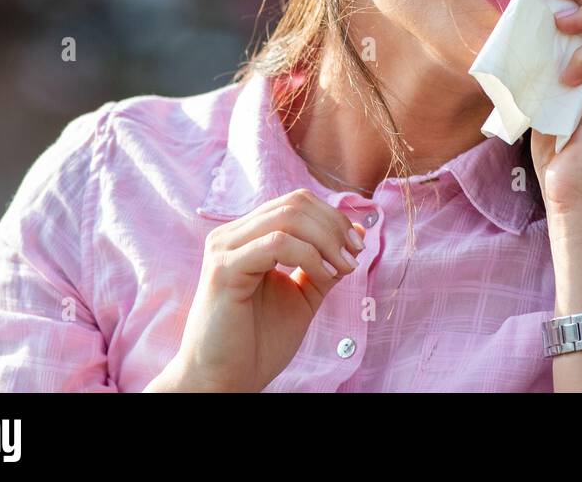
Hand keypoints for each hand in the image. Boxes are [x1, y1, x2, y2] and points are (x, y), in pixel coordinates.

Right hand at [150, 188, 366, 391]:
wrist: (225, 380)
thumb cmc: (258, 341)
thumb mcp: (303, 294)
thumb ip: (325, 261)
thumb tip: (357, 231)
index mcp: (247, 236)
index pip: (296, 202)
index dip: (333, 217)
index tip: (357, 247)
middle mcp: (231, 235)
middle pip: (295, 203)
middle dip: (333, 226)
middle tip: (353, 257)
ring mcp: (224, 249)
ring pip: (288, 217)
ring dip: (326, 240)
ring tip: (342, 268)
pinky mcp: (223, 269)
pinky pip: (276, 243)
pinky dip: (309, 255)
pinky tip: (322, 276)